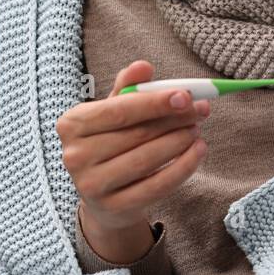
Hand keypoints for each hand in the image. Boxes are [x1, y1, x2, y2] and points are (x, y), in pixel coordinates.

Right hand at [55, 60, 209, 260]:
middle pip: (136, 134)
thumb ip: (127, 88)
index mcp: (71, 125)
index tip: (185, 96)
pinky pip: (157, 185)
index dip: (154, 102)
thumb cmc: (110, 143)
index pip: (118, 110)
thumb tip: (143, 66)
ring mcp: (91, 186)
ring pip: (147, 159)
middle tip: (201, 110)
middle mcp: (75, 156)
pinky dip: (183, 167)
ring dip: (180, 141)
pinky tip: (198, 151)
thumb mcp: (113, 112)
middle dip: (174, 119)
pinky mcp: (113, 208)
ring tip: (197, 129)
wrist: (103, 197)